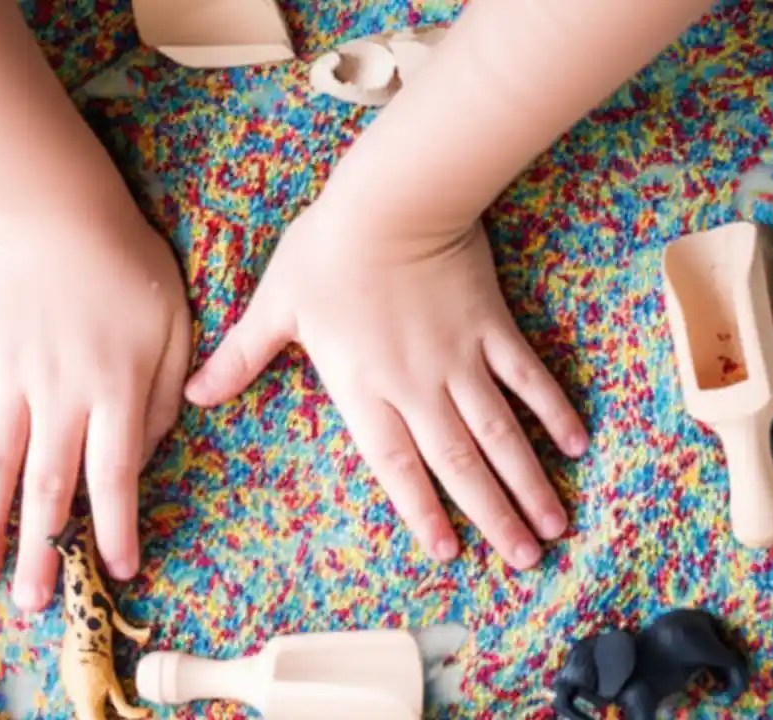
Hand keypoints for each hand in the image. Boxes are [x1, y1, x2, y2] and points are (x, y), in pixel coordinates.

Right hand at [0, 212, 190, 609]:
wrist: (57, 203)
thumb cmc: (126, 261)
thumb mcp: (174, 322)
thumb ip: (162, 393)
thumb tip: (145, 450)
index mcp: (112, 391)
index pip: (113, 478)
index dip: (113, 529)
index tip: (115, 568)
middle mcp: (57, 396)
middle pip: (46, 488)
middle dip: (39, 551)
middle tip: (29, 604)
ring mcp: (7, 376)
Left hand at [185, 208, 587, 568]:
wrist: (393, 200)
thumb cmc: (327, 251)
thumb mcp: (275, 306)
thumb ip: (240, 358)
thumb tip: (193, 394)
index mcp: (363, 388)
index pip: (395, 465)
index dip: (421, 512)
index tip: (447, 552)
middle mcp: (418, 387)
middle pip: (459, 463)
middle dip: (491, 516)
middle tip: (523, 561)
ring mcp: (462, 360)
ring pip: (502, 433)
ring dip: (528, 482)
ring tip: (555, 527)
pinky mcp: (494, 328)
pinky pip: (529, 378)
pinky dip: (553, 410)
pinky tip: (578, 443)